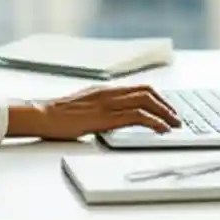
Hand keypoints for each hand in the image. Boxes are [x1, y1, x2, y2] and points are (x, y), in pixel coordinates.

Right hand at [7, 84, 181, 140]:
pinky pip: (138, 117)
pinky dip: (154, 122)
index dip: (158, 98)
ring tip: (174, 125)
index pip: (139, 88)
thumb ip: (101, 107)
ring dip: (165, 113)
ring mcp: (109, 104)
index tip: (167, 109)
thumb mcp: (85, 106)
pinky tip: (161, 130)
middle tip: (176, 118)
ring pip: (147, 102)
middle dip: (166, 105)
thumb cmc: (59, 114)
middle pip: (148, 92)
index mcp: (106, 90)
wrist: (44, 116)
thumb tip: (114, 116)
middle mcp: (110, 93)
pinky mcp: (107, 117)